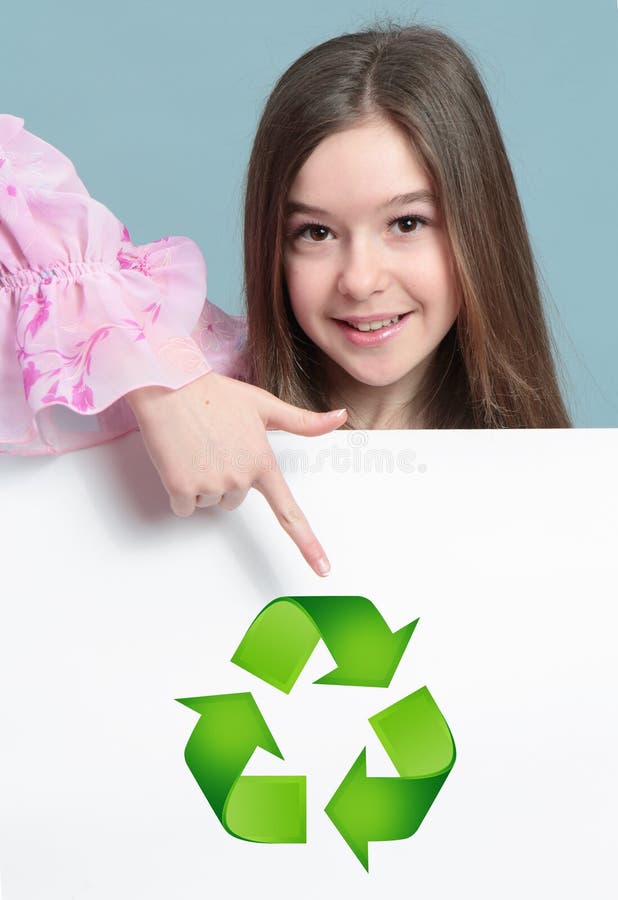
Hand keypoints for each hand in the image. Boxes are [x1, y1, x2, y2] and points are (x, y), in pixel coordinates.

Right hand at [124, 371, 346, 575]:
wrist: (168, 384)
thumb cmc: (215, 393)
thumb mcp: (264, 404)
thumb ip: (303, 421)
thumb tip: (341, 417)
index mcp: (262, 462)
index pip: (289, 513)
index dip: (307, 544)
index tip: (322, 569)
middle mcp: (239, 479)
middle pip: (236, 500)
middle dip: (226, 478)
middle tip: (215, 445)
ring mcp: (209, 485)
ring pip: (209, 501)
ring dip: (202, 480)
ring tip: (196, 446)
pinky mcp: (179, 487)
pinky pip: (184, 505)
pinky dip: (179, 487)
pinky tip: (179, 457)